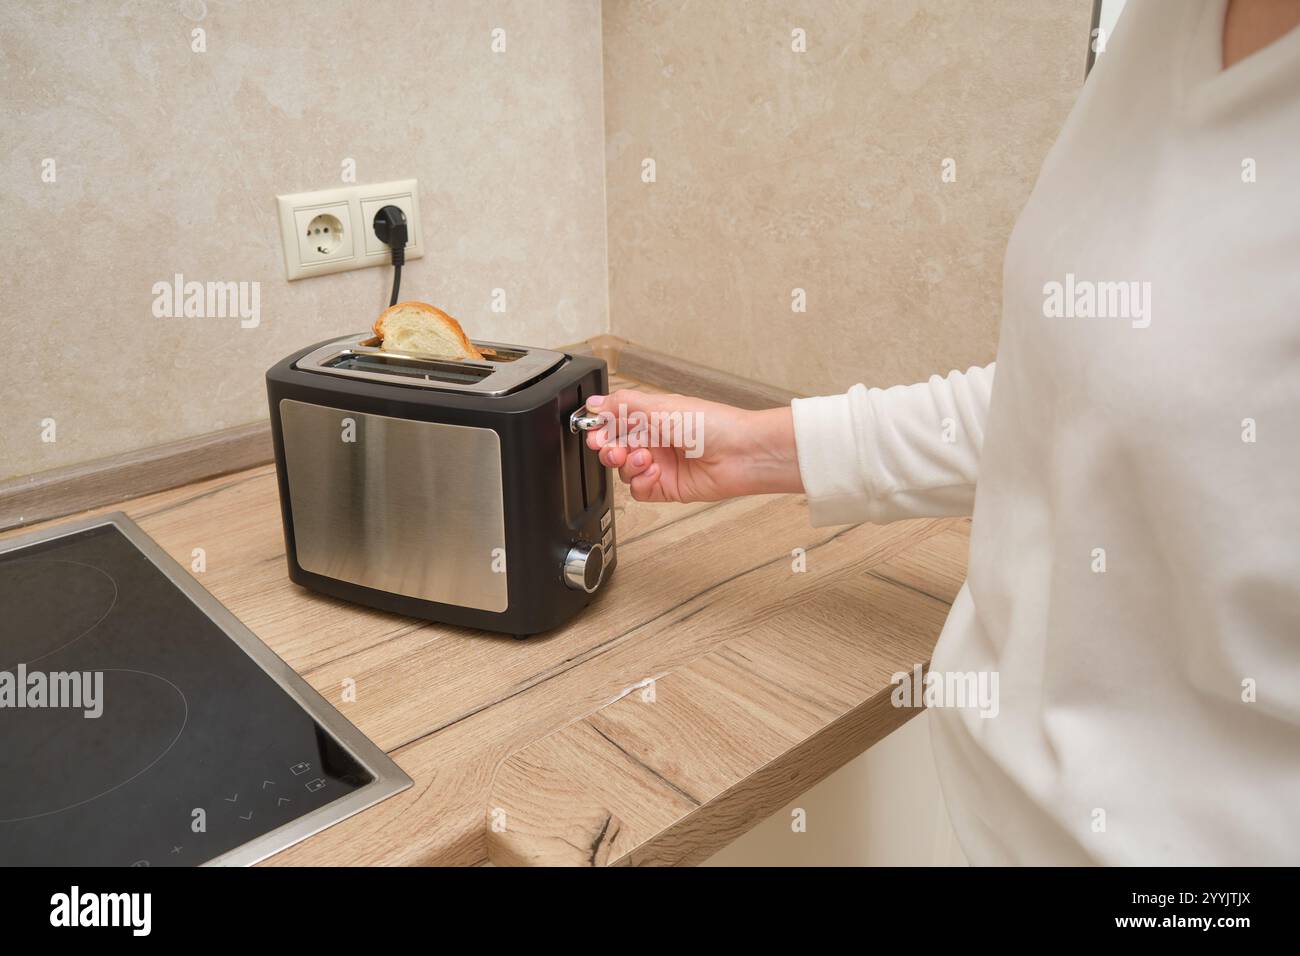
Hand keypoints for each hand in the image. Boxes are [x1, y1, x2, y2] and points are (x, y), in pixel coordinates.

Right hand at [583, 389, 803, 502]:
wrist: (741, 453)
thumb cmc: (712, 424)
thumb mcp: (661, 407)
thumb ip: (624, 405)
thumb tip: (595, 401)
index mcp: (653, 417)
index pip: (615, 424)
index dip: (601, 429)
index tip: (593, 432)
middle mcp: (655, 441)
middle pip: (615, 449)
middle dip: (609, 449)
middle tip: (611, 448)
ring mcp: (661, 465)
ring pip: (624, 471)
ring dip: (628, 465)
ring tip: (643, 457)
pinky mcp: (667, 488)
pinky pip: (639, 490)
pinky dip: (641, 482)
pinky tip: (654, 472)